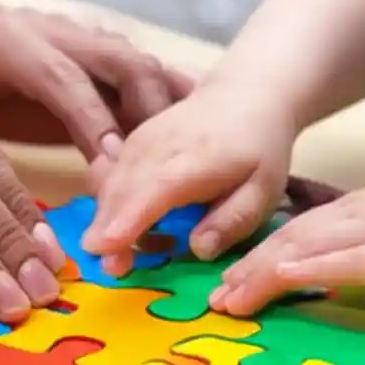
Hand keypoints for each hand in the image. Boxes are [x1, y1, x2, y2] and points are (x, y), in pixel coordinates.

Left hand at [0, 0, 192, 182]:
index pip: (61, 77)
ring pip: (139, 69)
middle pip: (123, 62)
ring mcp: (79, 43)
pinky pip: (139, 80)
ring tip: (179, 170)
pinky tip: (180, 153)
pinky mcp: (91, 65)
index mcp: (5, 37)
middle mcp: (53, 32)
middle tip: (156, 176)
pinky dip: (166, 111)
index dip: (90, 121)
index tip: (112, 166)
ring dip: (165, 117)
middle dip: (148, 117)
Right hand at [79, 83, 296, 275]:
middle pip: (122, 191)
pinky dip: (107, 202)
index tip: (102, 248)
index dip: (126, 221)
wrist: (245, 96)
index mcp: (195, 161)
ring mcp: (140, 141)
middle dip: (107, 231)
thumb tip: (198, 250)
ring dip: (103, 219)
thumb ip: (232, 221)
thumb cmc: (258, 150)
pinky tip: (114, 224)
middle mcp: (159, 148)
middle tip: (110, 268)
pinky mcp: (131, 142)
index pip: (153, 191)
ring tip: (109, 252)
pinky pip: (109, 175)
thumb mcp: (262, 191)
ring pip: (109, 183)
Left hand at [208, 181, 364, 316]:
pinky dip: (309, 270)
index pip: (298, 232)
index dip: (257, 257)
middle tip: (214, 299)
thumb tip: (336, 279)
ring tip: (230, 300)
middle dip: (247, 269)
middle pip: (291, 239)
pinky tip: (281, 280)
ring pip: (308, 247)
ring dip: (262, 274)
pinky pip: (348, 260)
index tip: (228, 283)